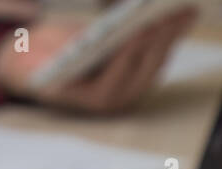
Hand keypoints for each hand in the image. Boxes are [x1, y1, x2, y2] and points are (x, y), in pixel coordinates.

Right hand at [0, 8, 198, 112]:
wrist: (40, 70)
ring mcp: (128, 90)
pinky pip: (158, 56)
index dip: (129, 53)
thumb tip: (97, 39)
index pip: (115, 77)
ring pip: (156, 62)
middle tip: (170, 16)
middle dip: (158, 41)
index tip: (141, 31)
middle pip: (142, 69)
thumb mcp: (44, 57)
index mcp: (86, 99)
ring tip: (183, 14)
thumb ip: (67, 53)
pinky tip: (179, 19)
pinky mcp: (138, 77)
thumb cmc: (39, 61)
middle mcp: (112, 101)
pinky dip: (168, 37)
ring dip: (170, 37)